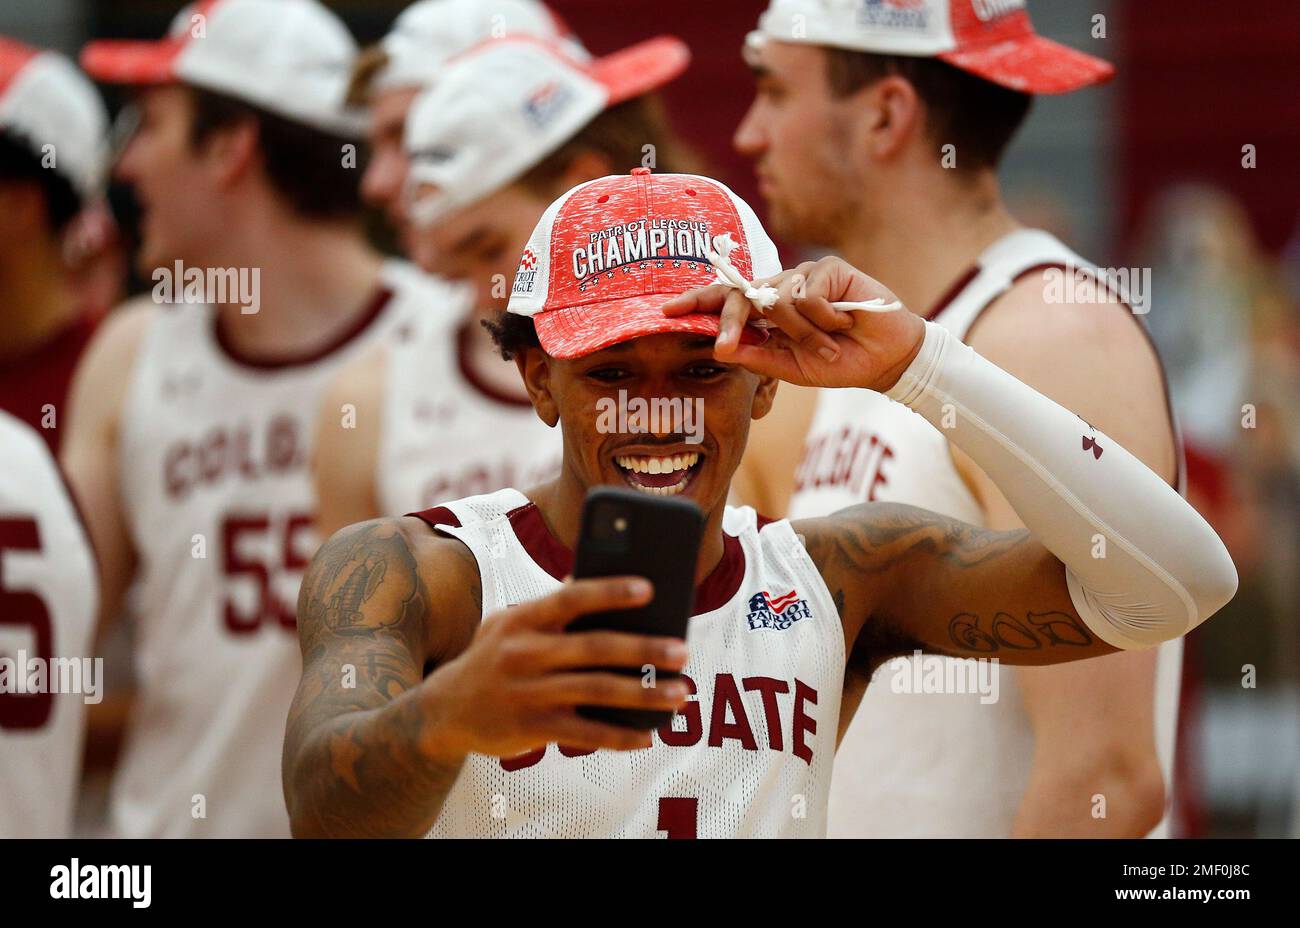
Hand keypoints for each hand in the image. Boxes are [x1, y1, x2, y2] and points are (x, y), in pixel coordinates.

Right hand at [423, 576, 689, 759]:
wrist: (441, 713)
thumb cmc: (489, 659)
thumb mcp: (506, 624)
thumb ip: (546, 607)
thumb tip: (586, 580)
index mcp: (523, 620)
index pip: (570, 599)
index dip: (610, 591)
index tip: (649, 588)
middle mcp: (525, 654)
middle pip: (594, 648)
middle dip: (643, 649)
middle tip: (682, 651)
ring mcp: (529, 693)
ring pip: (597, 691)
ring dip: (644, 693)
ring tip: (680, 693)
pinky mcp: (533, 727)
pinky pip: (586, 733)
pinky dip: (620, 736)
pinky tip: (647, 736)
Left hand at [663, 256, 925, 392]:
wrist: (885, 360)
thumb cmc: (838, 363)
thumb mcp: (791, 369)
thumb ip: (758, 357)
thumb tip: (720, 349)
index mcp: (766, 313)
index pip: (726, 301)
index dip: (697, 302)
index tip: (665, 311)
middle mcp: (780, 289)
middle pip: (741, 294)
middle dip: (728, 322)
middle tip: (723, 347)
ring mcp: (804, 275)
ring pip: (777, 300)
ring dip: (801, 333)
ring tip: (828, 344)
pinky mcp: (828, 269)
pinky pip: (806, 295)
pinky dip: (823, 319)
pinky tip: (843, 323)